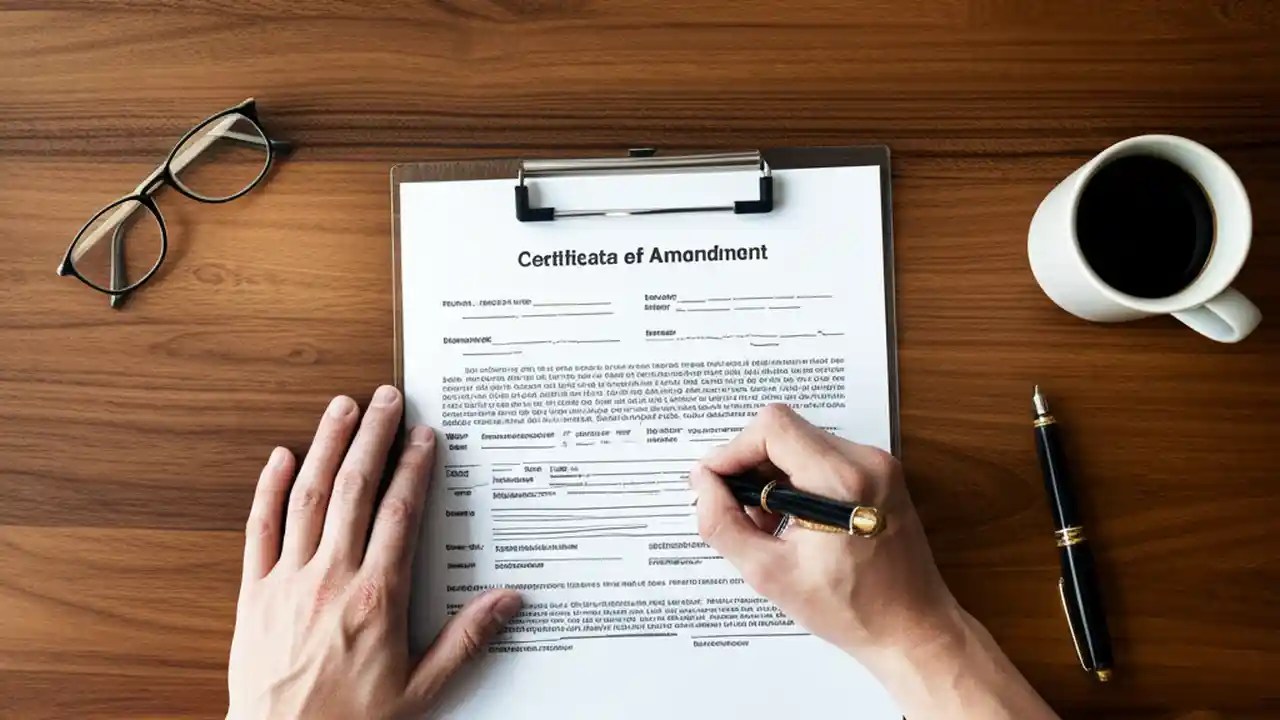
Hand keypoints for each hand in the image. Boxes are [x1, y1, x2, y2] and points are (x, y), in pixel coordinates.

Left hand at [228, 386, 521, 719]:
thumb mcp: (422, 691)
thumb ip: (466, 640)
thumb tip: (507, 602)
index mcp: (376, 598)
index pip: (399, 513)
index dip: (413, 467)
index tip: (423, 435)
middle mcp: (331, 578)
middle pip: (355, 489)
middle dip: (373, 437)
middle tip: (387, 398)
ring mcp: (287, 581)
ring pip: (307, 496)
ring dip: (326, 446)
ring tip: (342, 408)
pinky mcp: (253, 594)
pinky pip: (259, 529)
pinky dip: (268, 489)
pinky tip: (279, 458)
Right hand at [692, 405, 1059, 719]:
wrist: (913, 630)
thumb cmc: (852, 609)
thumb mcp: (770, 574)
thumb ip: (724, 524)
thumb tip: (702, 484)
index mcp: (843, 480)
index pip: (772, 427)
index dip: (732, 451)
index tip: (713, 482)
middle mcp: (866, 460)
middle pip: (784, 432)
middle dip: (750, 468)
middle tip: (738, 513)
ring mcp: (878, 465)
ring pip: (801, 444)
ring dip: (772, 477)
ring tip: (767, 526)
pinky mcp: (880, 474)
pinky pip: (823, 459)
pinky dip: (796, 482)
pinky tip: (792, 523)